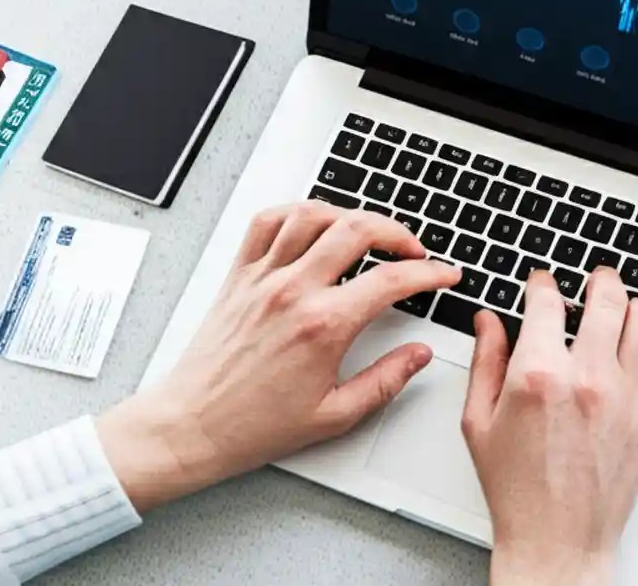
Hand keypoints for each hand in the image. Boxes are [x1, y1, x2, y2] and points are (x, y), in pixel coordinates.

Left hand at [97, 202, 460, 511]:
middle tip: (413, 250)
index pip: (391, 281)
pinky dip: (296, 212)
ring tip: (370, 232)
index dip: (429, 274)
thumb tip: (418, 355)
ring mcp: (262, 278)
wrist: (193, 425)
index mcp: (322, 326)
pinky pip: (267, 223)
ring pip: (313, 215)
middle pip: (357, 230)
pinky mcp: (239, 276)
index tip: (443, 276)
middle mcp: (292, 292)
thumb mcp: (335, 415)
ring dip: (350, 215)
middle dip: (398, 232)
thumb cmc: (255, 425)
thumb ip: (386, 381)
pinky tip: (314, 223)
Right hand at [463, 268, 637, 585]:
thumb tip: (489, 321)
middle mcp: (586, 379)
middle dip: (599, 279)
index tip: (542, 283)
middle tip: (594, 281)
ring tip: (622, 312)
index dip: (542, 282)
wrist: (556, 541)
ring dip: (633, 307)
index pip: (546, 300)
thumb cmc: (516, 490)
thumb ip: (485, 362)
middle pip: (607, 297)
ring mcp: (625, 397)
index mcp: (537, 376)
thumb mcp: (479, 422)